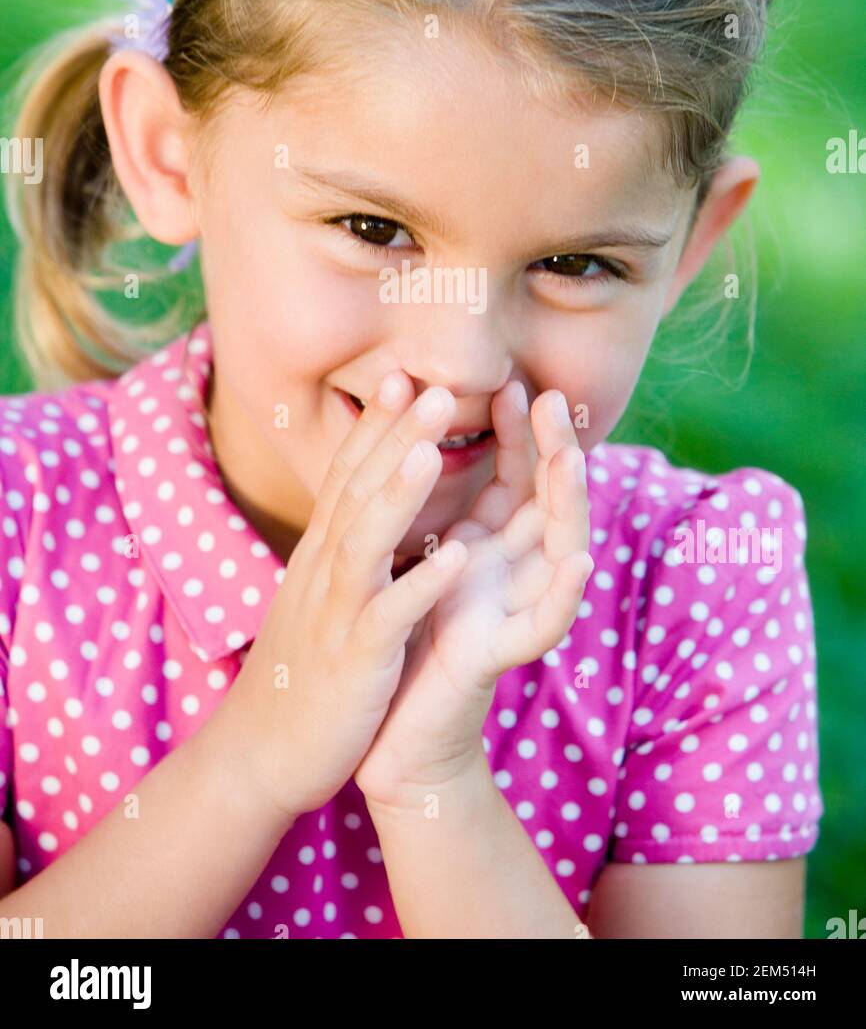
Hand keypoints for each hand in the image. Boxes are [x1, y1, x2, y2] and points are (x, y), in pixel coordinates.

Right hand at [211, 372, 470, 824]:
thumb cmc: (302, 668)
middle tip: (433, 384)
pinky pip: (390, 617)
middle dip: (395, 437)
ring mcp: (337, 612)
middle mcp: (325, 570)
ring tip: (435, 447)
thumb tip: (365, 502)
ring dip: (401, 491)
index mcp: (323, 553)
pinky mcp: (354, 660)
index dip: (375, 426)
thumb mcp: (319, 594)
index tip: (403, 377)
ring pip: (368, 540)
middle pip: (359, 490)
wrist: (262, 752)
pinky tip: (455, 557)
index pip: (348, 475)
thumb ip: (343, 546)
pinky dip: (421, 585)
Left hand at [353, 382, 593, 808]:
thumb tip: (430, 438)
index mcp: (489, 548)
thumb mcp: (420, 560)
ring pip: (562, 552)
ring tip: (570, 459)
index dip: (520, 434)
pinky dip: (562, 594)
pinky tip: (574, 561)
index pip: (517, 478)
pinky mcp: (501, 657)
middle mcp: (512, 575)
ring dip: (568, 506)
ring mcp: (513, 614)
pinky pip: (543, 625)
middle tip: (550, 399)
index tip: (512, 386)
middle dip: (553, 451)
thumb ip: (440, 509)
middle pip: (549, 503)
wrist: (386, 732)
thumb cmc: (404, 640)